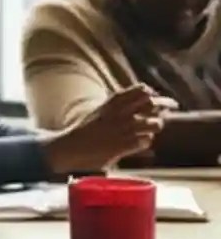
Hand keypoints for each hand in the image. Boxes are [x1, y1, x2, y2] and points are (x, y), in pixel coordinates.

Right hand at [45, 84, 175, 174]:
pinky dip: (144, 142)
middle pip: (153, 102)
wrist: (70, 148)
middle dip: (163, 105)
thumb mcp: (99, 112)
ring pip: (156, 123)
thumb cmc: (83, 131)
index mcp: (113, 102)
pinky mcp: (127, 144)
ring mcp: (126, 129)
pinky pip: (147, 141)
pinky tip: (136, 144)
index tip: (153, 98)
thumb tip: (135, 105)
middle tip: (168, 109)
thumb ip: (116, 107)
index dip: (151, 94)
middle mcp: (122, 112)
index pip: (141, 90)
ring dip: (154, 126)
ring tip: (147, 130)